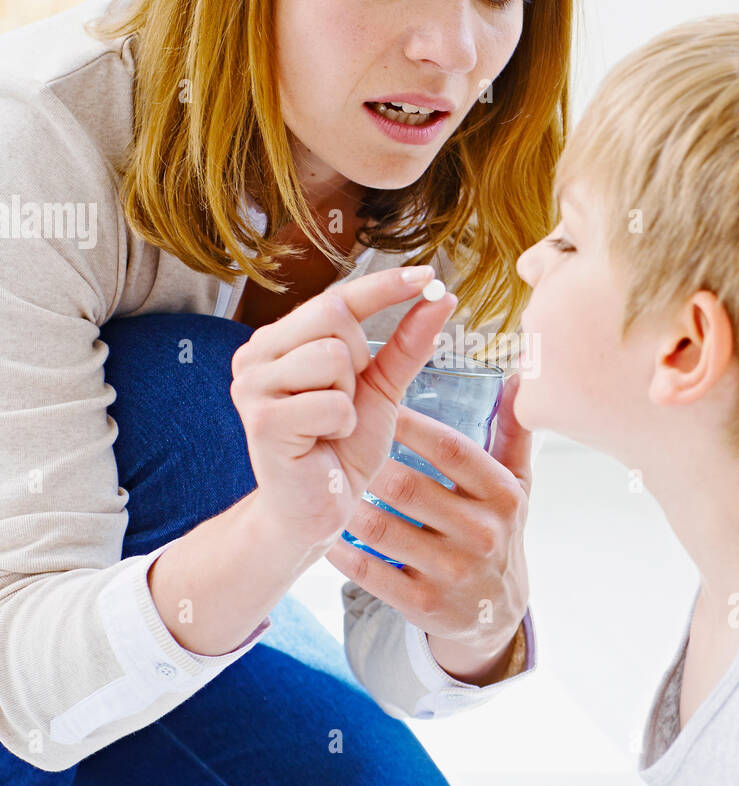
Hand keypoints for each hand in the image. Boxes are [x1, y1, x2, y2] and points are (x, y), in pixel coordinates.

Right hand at [229, 266, 457, 555]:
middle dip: (360, 361)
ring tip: (330, 425)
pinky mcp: (261, 420)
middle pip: (334, 316)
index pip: (337, 297)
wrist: (316, 510)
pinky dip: (341, 426)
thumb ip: (405, 344)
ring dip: (350, 398)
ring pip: (333, 356)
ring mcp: (252, 384)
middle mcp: (256, 353)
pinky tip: (321, 444)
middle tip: (346, 400)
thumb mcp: (381, 389)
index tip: (427, 274)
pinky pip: (330, 402)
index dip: (383, 286)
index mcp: (280, 339)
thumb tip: (439, 296)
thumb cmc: (342, 448)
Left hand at [325, 369, 531, 656]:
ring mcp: (452, 572)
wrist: (497, 613)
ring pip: (380, 529)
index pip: (450, 449)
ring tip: (323, 482)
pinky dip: (341, 551)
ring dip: (346, 504)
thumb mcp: (517, 485)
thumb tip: (523, 379)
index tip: (374, 401)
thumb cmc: (499, 531)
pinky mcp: (424, 604)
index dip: (409, 424)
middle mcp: (481, 534)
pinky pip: (369, 572)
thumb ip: (514, 432)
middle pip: (407, 487)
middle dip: (365, 462)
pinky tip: (325, 531)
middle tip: (333, 441)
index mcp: (502, 496)